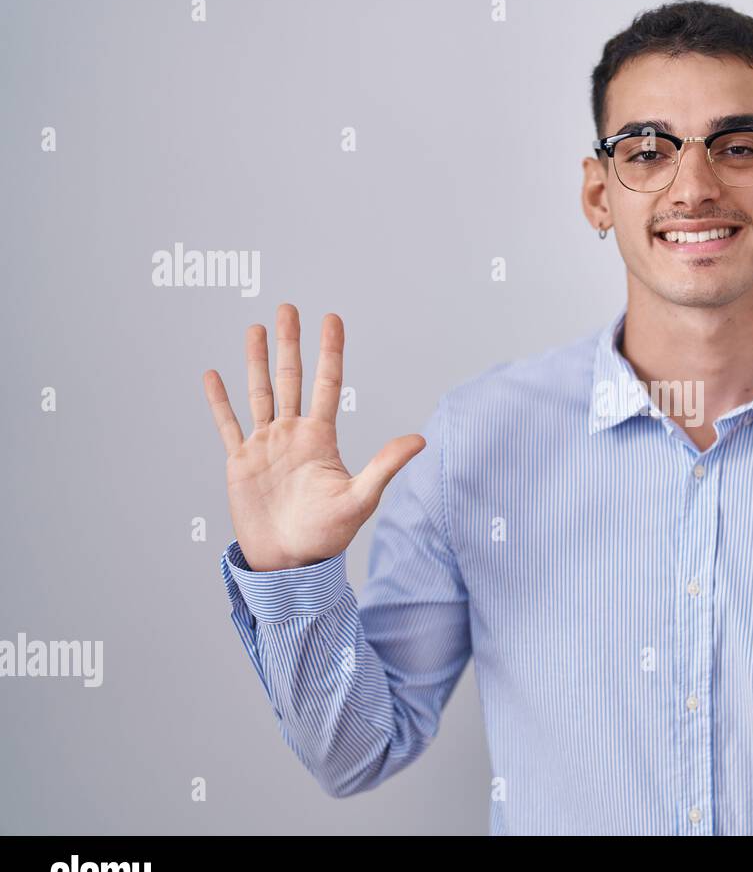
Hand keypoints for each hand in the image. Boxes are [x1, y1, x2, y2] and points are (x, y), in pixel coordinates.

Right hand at [202, 303, 425, 571]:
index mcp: (321, 438)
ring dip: (256, 361)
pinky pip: (228, 424)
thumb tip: (421, 439)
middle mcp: (293, 435)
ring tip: (256, 327)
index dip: (329, 351)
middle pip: (291, 378)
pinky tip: (214, 374)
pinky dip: (220, 400)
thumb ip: (385, 465)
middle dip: (290, 343)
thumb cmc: (328, 536)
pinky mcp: (241, 463)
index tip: (332, 318)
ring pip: (260, 393)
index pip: (327, 384)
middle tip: (289, 307)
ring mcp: (266, 446)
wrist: (291, 564)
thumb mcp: (361, 497)